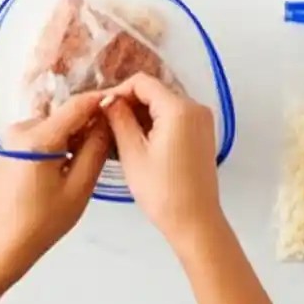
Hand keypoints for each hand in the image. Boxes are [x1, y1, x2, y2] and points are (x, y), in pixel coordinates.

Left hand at [0, 92, 111, 269]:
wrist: (7, 239)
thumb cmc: (44, 220)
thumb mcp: (80, 186)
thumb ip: (96, 148)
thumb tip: (107, 119)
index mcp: (38, 138)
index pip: (77, 105)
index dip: (102, 101)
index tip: (123, 103)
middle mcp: (21, 129)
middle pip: (65, 114)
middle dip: (88, 123)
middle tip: (109, 140)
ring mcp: (13, 136)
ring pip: (56, 123)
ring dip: (74, 134)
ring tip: (88, 158)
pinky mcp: (12, 144)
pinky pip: (43, 133)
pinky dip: (59, 141)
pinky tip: (67, 164)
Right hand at [102, 73, 222, 250]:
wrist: (194, 221)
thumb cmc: (163, 192)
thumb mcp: (133, 152)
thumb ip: (119, 119)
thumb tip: (109, 100)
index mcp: (179, 108)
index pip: (142, 82)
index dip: (118, 91)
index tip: (101, 108)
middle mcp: (196, 108)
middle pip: (155, 92)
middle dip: (129, 104)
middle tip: (106, 123)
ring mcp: (202, 121)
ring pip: (164, 105)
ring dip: (141, 115)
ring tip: (119, 135)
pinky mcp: (203, 134)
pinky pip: (175, 118)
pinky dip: (156, 124)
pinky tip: (138, 142)